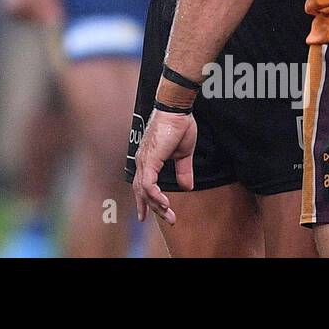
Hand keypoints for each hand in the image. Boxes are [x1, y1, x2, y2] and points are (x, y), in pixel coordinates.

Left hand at [132, 109, 196, 223]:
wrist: (177, 109)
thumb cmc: (179, 125)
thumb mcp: (183, 154)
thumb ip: (183, 171)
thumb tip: (186, 187)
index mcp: (148, 159)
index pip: (141, 185)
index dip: (144, 202)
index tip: (146, 216)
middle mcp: (142, 161)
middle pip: (141, 191)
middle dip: (153, 208)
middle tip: (169, 219)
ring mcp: (144, 160)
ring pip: (144, 191)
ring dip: (157, 206)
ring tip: (170, 215)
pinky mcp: (150, 159)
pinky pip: (149, 185)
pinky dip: (155, 196)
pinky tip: (165, 203)